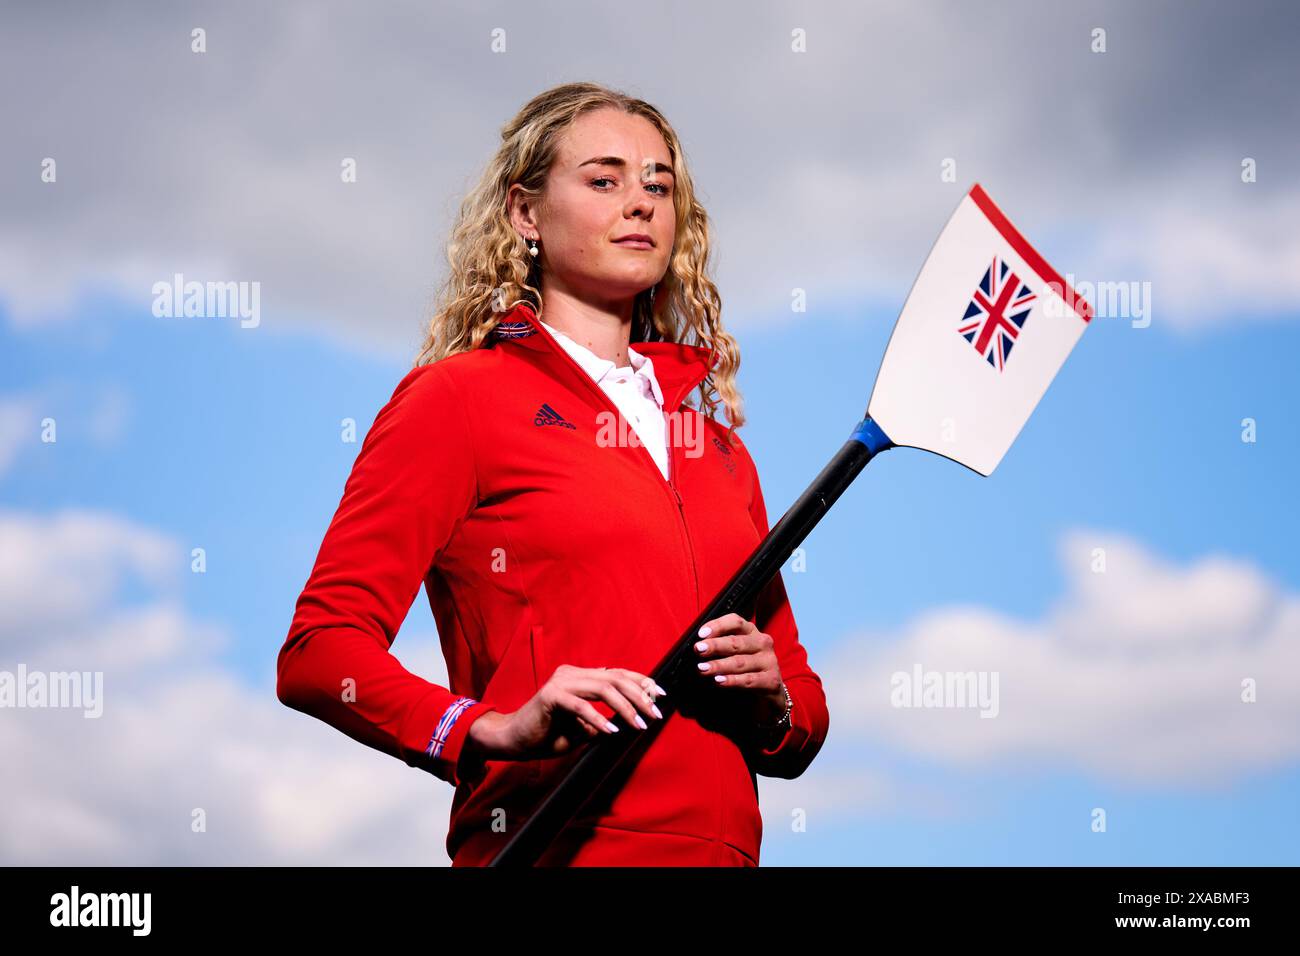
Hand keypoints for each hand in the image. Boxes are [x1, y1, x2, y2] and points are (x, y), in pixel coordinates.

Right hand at [467, 665, 666, 760]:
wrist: (513, 740)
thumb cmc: (548, 734)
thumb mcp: (584, 728)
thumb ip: (604, 719)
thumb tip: (634, 719)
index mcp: (580, 676)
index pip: (617, 673)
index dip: (641, 682)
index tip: (660, 695)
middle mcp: (572, 674)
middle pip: (615, 677)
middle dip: (640, 695)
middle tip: (654, 713)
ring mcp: (561, 682)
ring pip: (603, 687)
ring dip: (625, 706)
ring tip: (639, 723)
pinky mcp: (550, 696)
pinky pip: (581, 705)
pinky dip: (599, 718)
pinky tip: (612, 730)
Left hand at [693, 613, 785, 724]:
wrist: (770, 690)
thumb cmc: (747, 667)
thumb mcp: (736, 652)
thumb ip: (720, 645)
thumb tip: (697, 646)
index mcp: (751, 631)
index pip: (735, 622)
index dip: (718, 626)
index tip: (701, 634)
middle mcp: (762, 643)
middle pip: (736, 642)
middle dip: (715, 646)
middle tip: (698, 650)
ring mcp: (769, 661)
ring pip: (740, 662)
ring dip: (719, 665)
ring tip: (703, 668)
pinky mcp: (771, 680)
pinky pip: (749, 680)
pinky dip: (732, 680)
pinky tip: (719, 681)